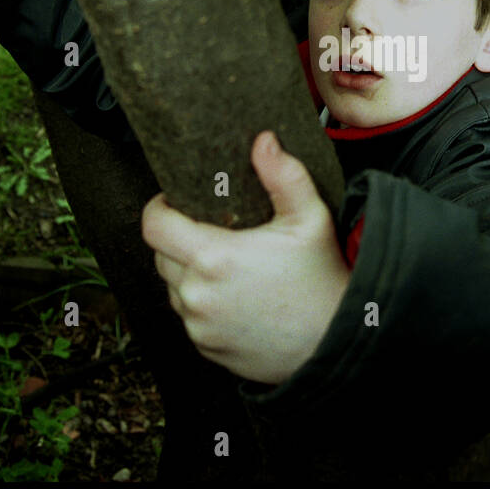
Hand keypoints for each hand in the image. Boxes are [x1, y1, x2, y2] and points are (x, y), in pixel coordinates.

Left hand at [142, 131, 351, 384]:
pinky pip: (191, 318)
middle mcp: (197, 295)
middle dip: (179, 239)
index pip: (153, 226)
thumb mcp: (311, 219)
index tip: (175, 202)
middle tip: (213, 231)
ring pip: (175, 288)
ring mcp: (199, 325)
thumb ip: (284, 175)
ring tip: (227, 265)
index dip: (159, 208)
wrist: (336, 343)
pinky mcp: (206, 348)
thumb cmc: (322, 280)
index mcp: (213, 257)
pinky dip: (204, 305)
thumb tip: (263, 140)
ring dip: (190, 274)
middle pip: (162, 256)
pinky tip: (236, 297)